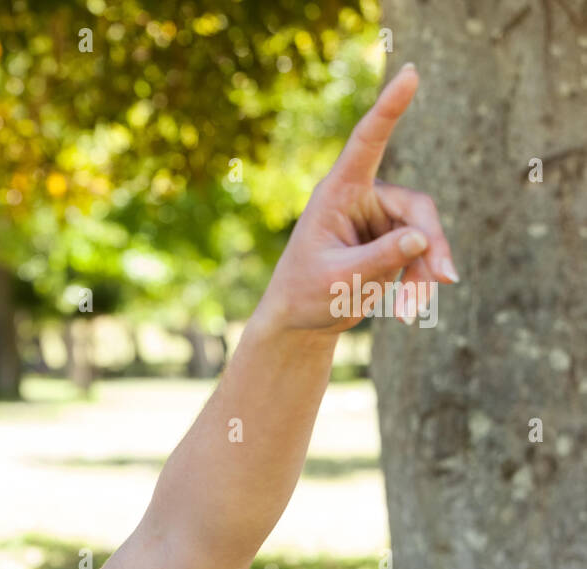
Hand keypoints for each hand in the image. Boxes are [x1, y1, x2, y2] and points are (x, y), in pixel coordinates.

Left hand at [253, 63, 458, 334]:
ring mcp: (380, 218)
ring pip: (425, 236)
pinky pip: (423, 255)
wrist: (301, 320)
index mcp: (338, 192)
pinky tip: (408, 309)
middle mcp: (362, 197)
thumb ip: (380, 259)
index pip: (367, 143)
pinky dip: (420, 281)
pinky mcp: (393, 240)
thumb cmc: (306, 294)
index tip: (409, 74)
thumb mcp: (341, 279)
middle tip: (443, 280)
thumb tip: (422, 239)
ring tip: (410, 311)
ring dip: (426, 273)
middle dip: (431, 247)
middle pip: (417, 208)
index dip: (389, 108)